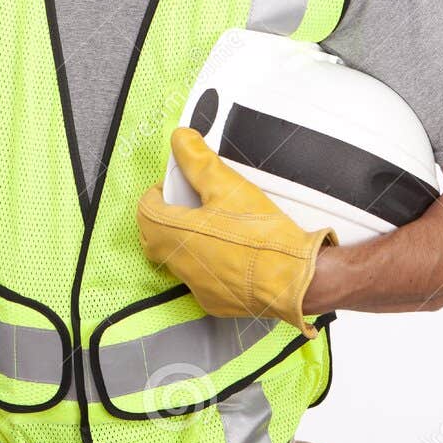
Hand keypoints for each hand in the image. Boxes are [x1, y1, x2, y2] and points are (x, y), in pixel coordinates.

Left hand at [136, 127, 336, 335]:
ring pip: (178, 258)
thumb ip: (199, 161)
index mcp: (175, 234)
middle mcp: (180, 264)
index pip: (145, 210)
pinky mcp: (214, 302)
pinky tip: (231, 251)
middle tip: (190, 202)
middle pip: (155, 236)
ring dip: (187, 239)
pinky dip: (208, 263)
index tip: (176, 184)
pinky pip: (201, 279)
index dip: (157, 193)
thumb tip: (181, 140)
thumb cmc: (263, 237)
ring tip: (216, 223)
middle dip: (166, 216)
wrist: (297, 279)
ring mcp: (196, 286)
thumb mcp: (229, 186)